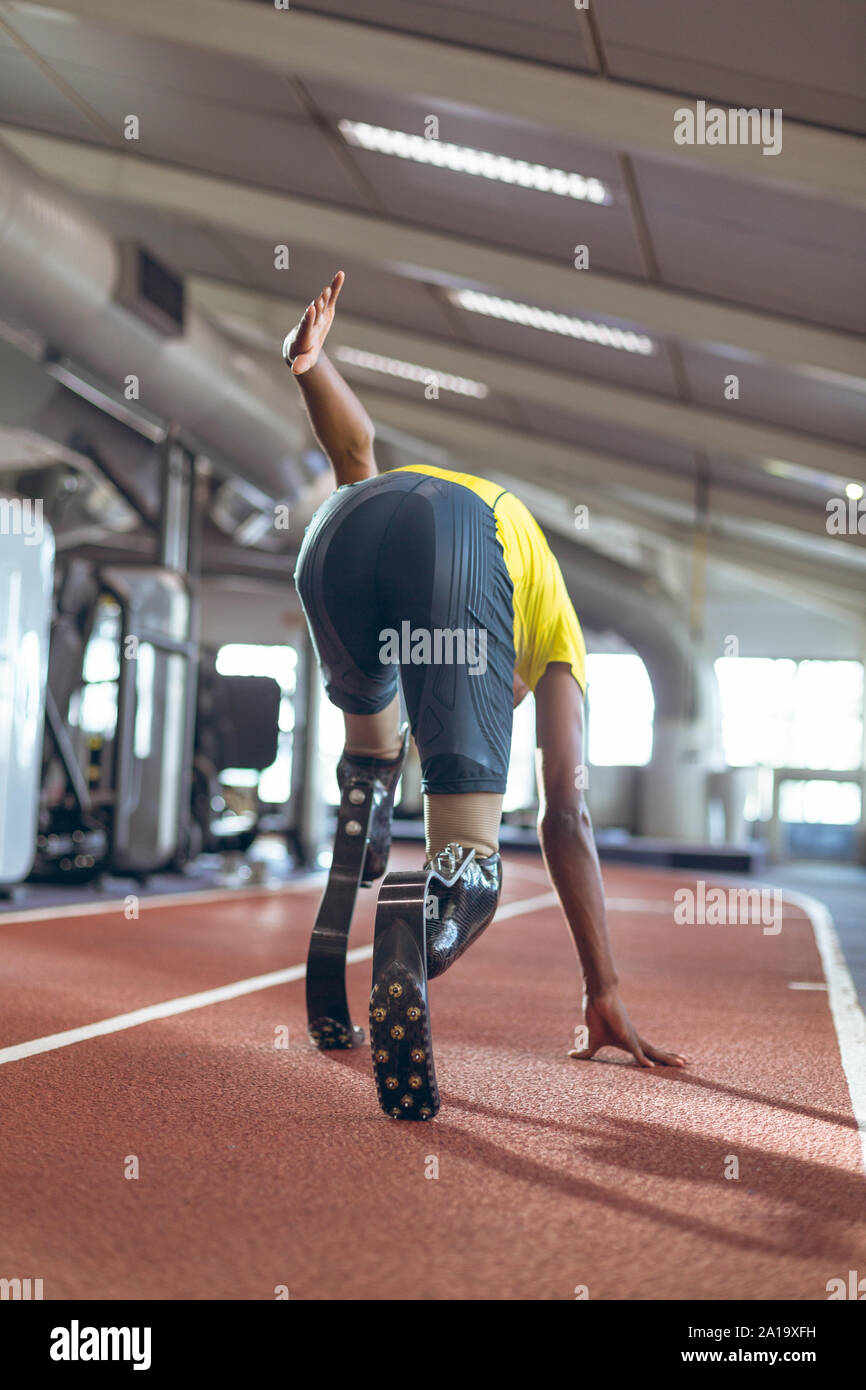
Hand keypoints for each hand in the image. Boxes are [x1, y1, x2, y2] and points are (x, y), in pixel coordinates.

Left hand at [283, 271, 344, 373]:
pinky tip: (340, 274)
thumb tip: (294, 370)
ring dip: (325, 297)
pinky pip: (332, 298)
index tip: (310, 309)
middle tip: (319, 299)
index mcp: (304, 335)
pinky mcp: (326, 310)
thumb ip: (300, 364)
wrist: (301, 345)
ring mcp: (319, 315)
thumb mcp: (303, 362)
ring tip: (328, 289)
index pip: (305, 326)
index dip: (308, 318)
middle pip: (314, 314)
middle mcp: (310, 322)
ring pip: (322, 305)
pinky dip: (335, 286)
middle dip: (317, 307)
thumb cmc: (302, 355)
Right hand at [568, 988, 686, 1067]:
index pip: (648, 1052)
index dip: (660, 1058)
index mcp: (629, 1041)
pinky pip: (635, 1050)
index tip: (673, 1062)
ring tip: (682, 1063)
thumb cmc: (596, 1015)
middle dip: (670, 1058)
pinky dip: (642, 1059)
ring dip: (667, 1058)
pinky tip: (650, 1066)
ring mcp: (631, 1036)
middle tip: (686, 1063)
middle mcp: (634, 1039)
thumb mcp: (592, 1040)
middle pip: (656, 1051)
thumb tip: (571, 1056)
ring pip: (652, 1051)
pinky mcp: (624, 1034)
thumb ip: (586, 1052)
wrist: (597, 996)